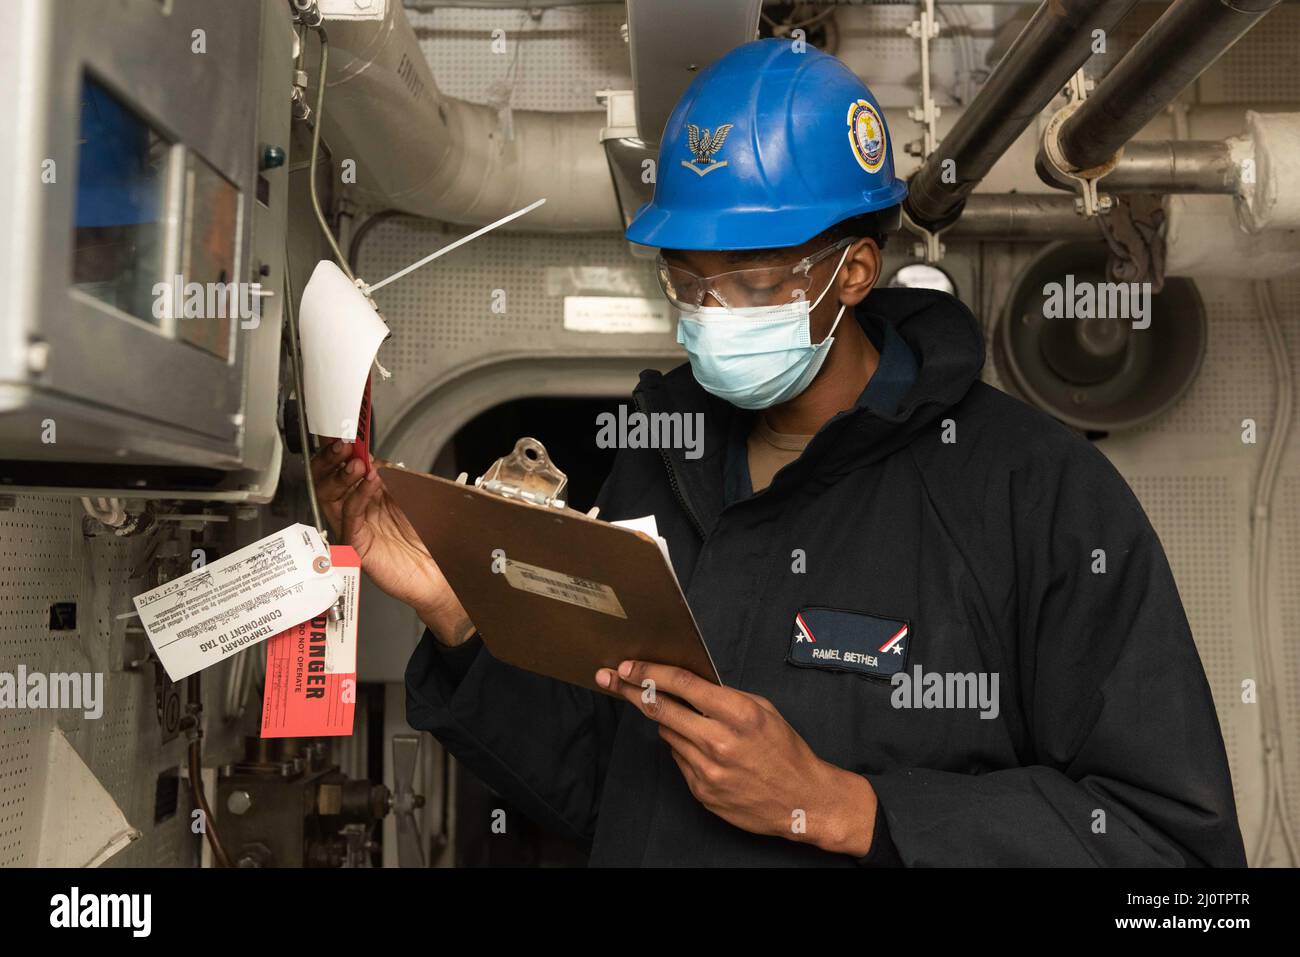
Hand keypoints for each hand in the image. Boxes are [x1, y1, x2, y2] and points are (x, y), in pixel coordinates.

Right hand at [311, 441, 472, 645]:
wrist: (440, 573)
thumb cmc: (429, 538)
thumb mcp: (413, 495)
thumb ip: (391, 476)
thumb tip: (372, 457)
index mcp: (368, 495)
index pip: (344, 467)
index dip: (342, 450)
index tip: (345, 432)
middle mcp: (357, 510)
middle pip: (328, 480)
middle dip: (333, 459)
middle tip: (343, 445)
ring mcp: (355, 527)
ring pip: (331, 496)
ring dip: (342, 475)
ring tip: (357, 463)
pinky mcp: (358, 545)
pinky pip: (350, 516)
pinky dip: (359, 495)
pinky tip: (371, 482)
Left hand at [596, 660, 876, 856]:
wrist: (802, 800)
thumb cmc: (786, 751)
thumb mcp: (762, 709)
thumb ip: (724, 696)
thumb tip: (687, 686)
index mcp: (737, 713)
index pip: (681, 685)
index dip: (649, 672)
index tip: (628, 666)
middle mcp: (718, 741)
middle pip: (659, 710)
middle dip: (631, 691)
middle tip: (609, 679)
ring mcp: (707, 770)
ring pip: (668, 735)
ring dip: (669, 724)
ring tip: (695, 726)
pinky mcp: (701, 791)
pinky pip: (679, 761)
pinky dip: (685, 750)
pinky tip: (707, 753)